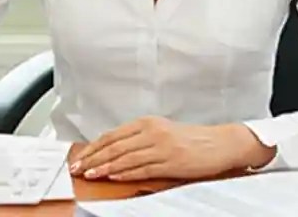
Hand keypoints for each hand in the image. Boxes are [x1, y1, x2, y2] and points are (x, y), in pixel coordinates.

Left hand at [70, 117, 275, 181]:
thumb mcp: (162, 132)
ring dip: (104, 167)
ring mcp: (162, 146)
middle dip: (93, 158)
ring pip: (125, 157)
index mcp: (148, 122)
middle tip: (77, 168)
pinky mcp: (171, 161)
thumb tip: (111, 152)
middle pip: (115, 146)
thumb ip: (138, 139)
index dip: (93, 147)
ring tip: (89, 174)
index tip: (79, 158)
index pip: (112, 135)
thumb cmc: (192, 140)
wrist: (220, 143)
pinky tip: (113, 176)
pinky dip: (125, 172)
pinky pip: (143, 168)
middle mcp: (153, 131)